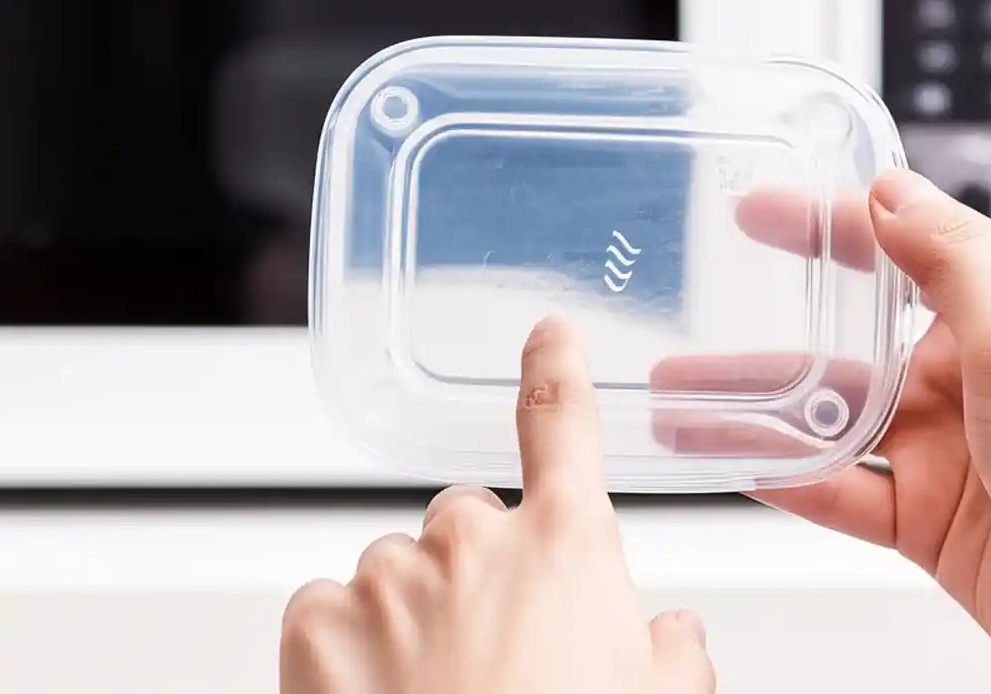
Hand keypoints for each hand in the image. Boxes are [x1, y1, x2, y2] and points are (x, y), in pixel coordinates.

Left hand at [280, 316, 714, 693]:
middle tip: (492, 651)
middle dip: (478, 568)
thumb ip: (674, 657)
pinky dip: (346, 644)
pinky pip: (329, 606)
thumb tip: (674, 635)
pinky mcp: (315, 621)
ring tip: (435, 691)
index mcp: (565, 549)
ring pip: (397, 568)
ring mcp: (388, 577)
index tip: (549, 333)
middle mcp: (473, 543)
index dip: (557, 371)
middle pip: (468, 520)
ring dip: (412, 611)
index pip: (563, 429)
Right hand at [654, 170, 990, 691]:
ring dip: (756, 414)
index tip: (760, 211)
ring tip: (682, 410)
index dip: (829, 223)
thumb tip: (890, 193)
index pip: (906, 245)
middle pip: (848, 342)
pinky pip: (839, 487)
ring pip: (830, 420)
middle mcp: (973, 368)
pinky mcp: (925, 511)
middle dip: (765, 340)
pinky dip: (788, 478)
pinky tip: (736, 465)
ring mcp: (944, 443)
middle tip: (694, 330)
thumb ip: (951, 260)